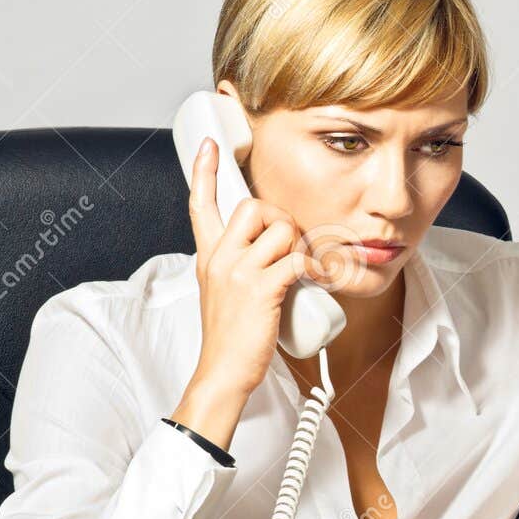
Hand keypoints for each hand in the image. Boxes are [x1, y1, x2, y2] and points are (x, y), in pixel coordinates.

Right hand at [184, 136, 327, 399]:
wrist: (224, 372)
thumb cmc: (233, 337)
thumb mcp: (226, 292)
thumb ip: (242, 266)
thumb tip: (276, 250)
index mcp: (209, 256)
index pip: (200, 204)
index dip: (205, 172)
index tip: (211, 146)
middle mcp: (219, 257)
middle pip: (253, 206)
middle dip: (282, 219)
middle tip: (293, 248)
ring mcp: (237, 272)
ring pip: (280, 231)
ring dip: (301, 247)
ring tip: (302, 272)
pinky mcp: (260, 289)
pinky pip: (297, 260)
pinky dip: (315, 270)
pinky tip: (318, 282)